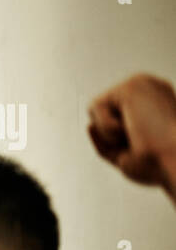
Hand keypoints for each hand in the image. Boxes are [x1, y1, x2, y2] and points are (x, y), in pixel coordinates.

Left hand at [88, 74, 175, 196]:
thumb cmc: (159, 165)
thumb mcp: (126, 156)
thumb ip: (105, 142)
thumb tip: (90, 125)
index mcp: (153, 103)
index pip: (113, 121)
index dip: (120, 142)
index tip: (146, 146)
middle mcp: (149, 89)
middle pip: (101, 115)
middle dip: (112, 137)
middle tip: (141, 142)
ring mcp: (142, 84)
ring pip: (95, 109)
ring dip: (110, 133)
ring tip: (138, 134)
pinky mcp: (132, 85)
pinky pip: (95, 106)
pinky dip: (108, 127)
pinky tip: (133, 127)